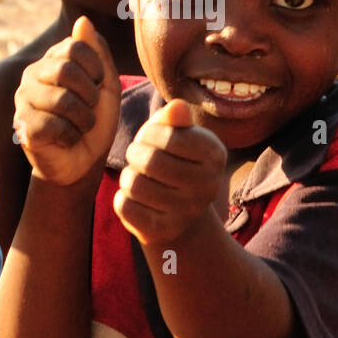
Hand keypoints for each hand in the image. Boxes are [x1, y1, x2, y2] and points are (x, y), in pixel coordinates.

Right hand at [13, 17, 120, 184]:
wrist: (83, 162)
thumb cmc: (95, 121)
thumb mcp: (107, 85)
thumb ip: (98, 52)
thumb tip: (82, 20)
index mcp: (53, 59)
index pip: (76, 46)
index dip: (96, 68)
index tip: (98, 86)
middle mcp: (32, 74)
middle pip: (66, 70)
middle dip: (90, 95)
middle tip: (90, 110)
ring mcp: (23, 99)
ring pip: (61, 100)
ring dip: (83, 120)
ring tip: (80, 127)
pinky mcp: (21, 125)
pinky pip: (52, 125)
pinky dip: (70, 136)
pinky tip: (65, 140)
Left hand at [113, 98, 226, 247]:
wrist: (180, 212)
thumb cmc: (174, 159)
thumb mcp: (176, 134)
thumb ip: (175, 118)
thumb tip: (177, 107)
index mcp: (215, 154)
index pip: (169, 136)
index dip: (150, 132)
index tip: (149, 136)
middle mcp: (207, 186)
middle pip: (150, 161)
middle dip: (135, 152)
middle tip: (137, 155)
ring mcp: (187, 212)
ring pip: (134, 184)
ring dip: (128, 176)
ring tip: (137, 176)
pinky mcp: (163, 231)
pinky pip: (125, 207)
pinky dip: (122, 198)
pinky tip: (135, 199)